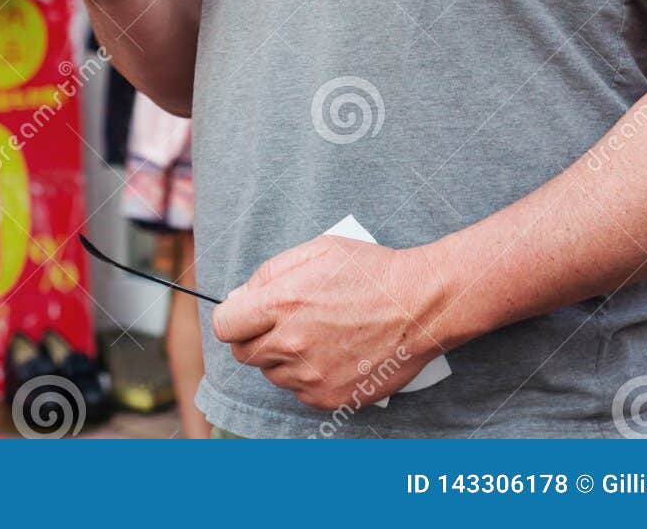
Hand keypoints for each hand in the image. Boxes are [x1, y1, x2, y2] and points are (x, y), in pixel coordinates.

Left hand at [211, 233, 447, 412]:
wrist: (420, 305)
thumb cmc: (371, 271)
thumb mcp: (317, 250)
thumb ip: (271, 272)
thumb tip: (242, 296)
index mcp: (284, 302)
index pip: (226, 326)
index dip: (232, 317)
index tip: (244, 313)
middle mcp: (293, 343)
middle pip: (244, 353)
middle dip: (255, 336)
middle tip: (282, 321)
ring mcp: (312, 375)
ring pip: (272, 373)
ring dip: (282, 356)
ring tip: (314, 333)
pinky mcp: (331, 397)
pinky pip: (299, 390)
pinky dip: (307, 374)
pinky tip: (330, 351)